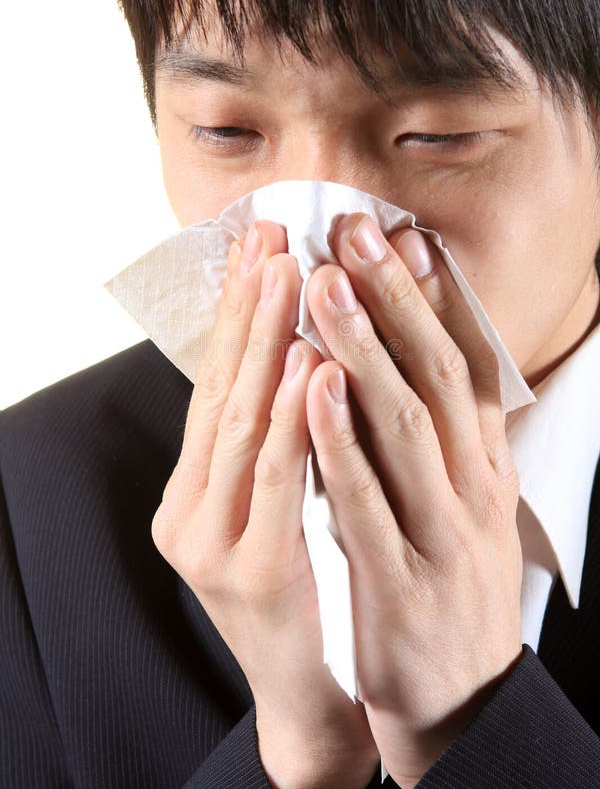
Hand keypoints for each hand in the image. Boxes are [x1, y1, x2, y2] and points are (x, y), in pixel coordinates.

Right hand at [151, 221, 379, 788]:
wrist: (300, 682)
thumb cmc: (293, 580)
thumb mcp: (268, 502)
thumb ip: (269, 438)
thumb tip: (294, 350)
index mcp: (192, 487)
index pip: (214, 384)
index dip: (238, 312)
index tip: (261, 244)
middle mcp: (187, 507)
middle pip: (219, 390)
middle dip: (248, 309)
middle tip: (270, 234)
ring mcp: (210, 540)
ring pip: (238, 425)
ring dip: (265, 345)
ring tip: (288, 276)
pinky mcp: (250, 569)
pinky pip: (274, 480)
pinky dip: (290, 417)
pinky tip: (307, 363)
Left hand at [304, 214, 523, 786]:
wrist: (466, 698)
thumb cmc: (451, 586)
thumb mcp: (470, 505)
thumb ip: (452, 440)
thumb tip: (429, 363)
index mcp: (487, 469)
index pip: (467, 367)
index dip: (438, 299)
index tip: (405, 238)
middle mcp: (474, 490)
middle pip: (437, 377)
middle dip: (395, 299)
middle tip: (355, 231)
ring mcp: (442, 535)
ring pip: (407, 426)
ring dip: (366, 349)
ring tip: (327, 283)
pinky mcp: (402, 581)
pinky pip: (369, 502)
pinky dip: (342, 441)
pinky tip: (314, 388)